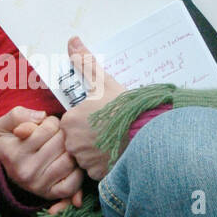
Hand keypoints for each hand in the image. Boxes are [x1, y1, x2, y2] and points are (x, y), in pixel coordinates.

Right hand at [0, 107, 84, 206]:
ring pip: (69, 160)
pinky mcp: (51, 194)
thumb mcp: (6, 124)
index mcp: (12, 153)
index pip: (49, 128)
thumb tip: (41, 117)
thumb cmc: (12, 140)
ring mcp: (38, 185)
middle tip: (56, 136)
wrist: (10, 166)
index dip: (51, 122)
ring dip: (71, 151)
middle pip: (61, 143)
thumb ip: (18, 115)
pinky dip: (77, 172)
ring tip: (62, 148)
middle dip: (63, 134)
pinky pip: (74, 182)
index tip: (45, 126)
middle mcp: (24, 171)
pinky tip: (69, 164)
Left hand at [59, 37, 126, 180]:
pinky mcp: (98, 174)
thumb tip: (72, 41)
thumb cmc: (125, 106)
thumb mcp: (104, 82)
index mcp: (70, 121)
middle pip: (77, 140)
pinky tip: (118, 153)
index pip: (72, 122)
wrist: (146, 131)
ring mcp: (85, 161)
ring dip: (98, 150)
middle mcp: (72, 143)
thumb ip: (86, 64)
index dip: (88, 119)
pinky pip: (97, 170)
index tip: (102, 117)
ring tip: (116, 140)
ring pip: (87, 156)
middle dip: (91, 135)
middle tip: (110, 129)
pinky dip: (106, 164)